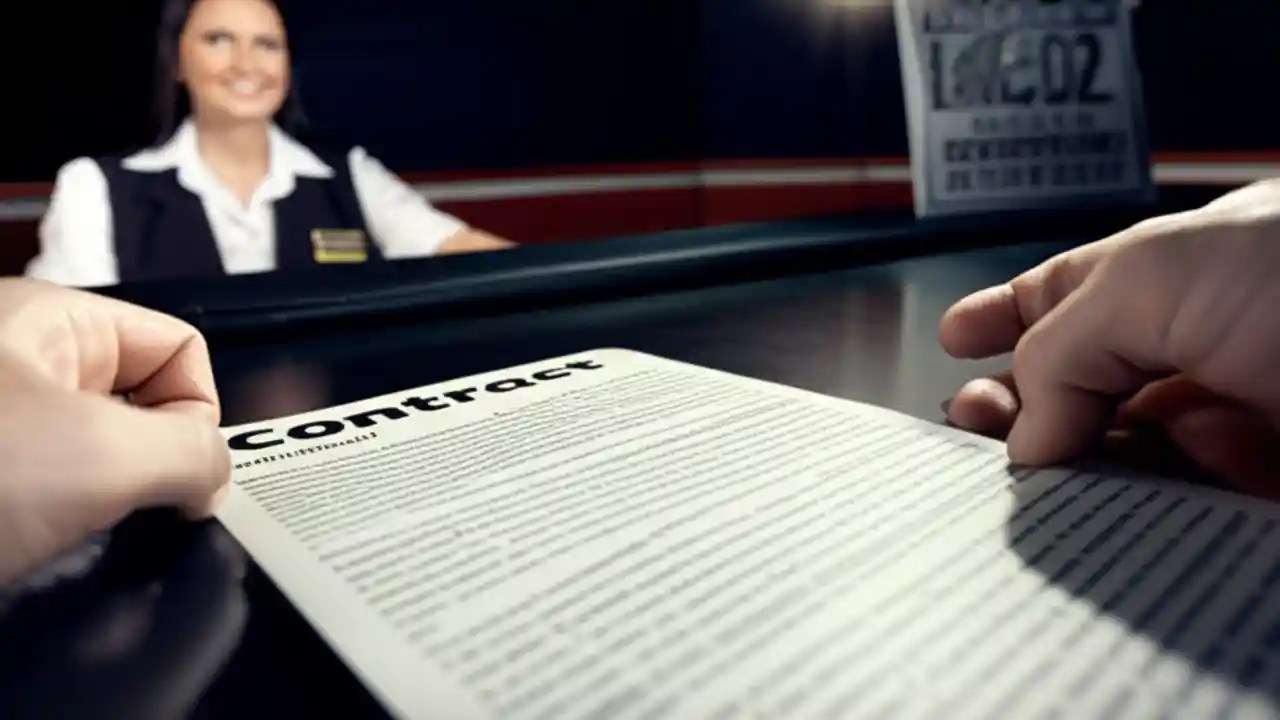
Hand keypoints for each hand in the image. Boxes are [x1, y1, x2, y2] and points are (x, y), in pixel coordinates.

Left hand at [0, 279, 230, 585]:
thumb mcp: (104, 457)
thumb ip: (195, 454)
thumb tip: (213, 477)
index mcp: (49, 320)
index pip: (177, 346)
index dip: (198, 409)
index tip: (185, 470)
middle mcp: (17, 361)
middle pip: (139, 398)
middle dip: (146, 461)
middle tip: (124, 501)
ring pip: (92, 452)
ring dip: (99, 499)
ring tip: (65, 525)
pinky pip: (47, 489)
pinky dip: (56, 522)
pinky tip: (34, 542)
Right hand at [940, 181, 1279, 495]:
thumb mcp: (1147, 283)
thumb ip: (1058, 354)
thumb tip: (1024, 441)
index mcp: (1163, 276)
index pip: (1063, 302)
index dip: (1001, 320)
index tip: (953, 343)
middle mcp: (1194, 344)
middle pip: (1082, 389)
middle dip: (1019, 409)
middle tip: (975, 422)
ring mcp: (1231, 418)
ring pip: (1128, 461)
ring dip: (1075, 475)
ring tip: (1040, 481)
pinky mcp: (1257, 489)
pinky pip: (1186, 516)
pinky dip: (1146, 520)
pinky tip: (1125, 509)